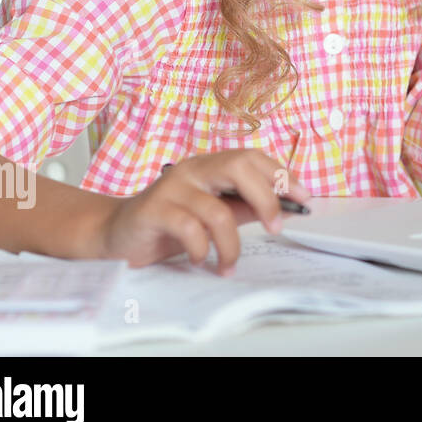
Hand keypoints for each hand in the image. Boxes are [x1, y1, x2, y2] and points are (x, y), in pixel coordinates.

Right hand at [95, 151, 309, 274]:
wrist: (117, 234)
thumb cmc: (172, 224)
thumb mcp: (217, 214)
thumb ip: (248, 208)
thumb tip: (291, 208)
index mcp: (212, 165)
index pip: (252, 157)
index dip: (281, 175)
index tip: (304, 198)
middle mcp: (194, 169)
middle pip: (239, 166)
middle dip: (267, 197)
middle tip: (277, 227)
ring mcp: (172, 187)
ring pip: (218, 210)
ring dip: (231, 244)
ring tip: (228, 264)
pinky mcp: (153, 210)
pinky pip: (190, 228)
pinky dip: (201, 249)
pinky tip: (199, 260)